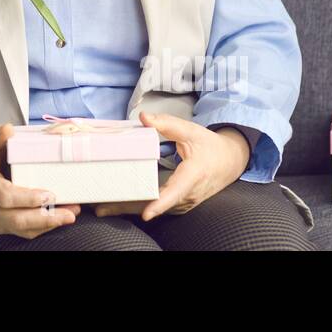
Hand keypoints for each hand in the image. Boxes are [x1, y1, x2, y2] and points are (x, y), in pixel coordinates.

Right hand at [0, 124, 81, 239]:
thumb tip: (8, 129)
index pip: (4, 196)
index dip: (26, 198)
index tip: (48, 195)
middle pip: (16, 219)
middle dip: (44, 217)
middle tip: (69, 212)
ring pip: (22, 229)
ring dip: (49, 224)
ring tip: (71, 214)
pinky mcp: (4, 226)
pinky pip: (25, 232)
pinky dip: (45, 227)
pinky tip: (61, 217)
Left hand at [92, 110, 248, 220]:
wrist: (230, 162)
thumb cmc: (210, 146)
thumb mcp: (191, 130)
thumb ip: (167, 123)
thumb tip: (143, 117)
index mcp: (193, 175)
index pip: (176, 192)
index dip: (161, 203)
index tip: (146, 213)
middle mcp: (188, 194)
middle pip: (157, 205)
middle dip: (130, 207)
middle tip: (101, 208)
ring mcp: (184, 202)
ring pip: (155, 208)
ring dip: (129, 209)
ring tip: (102, 208)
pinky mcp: (179, 204)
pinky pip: (158, 207)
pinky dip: (137, 207)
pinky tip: (117, 206)